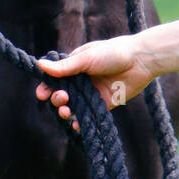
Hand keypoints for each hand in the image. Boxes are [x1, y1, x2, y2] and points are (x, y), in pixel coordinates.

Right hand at [35, 36, 157, 128]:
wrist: (139, 61)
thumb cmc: (112, 53)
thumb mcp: (85, 58)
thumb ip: (64, 67)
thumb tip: (39, 65)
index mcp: (75, 66)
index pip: (55, 78)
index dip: (46, 87)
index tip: (41, 94)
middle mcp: (81, 81)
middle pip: (61, 94)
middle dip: (56, 99)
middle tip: (62, 97)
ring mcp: (92, 94)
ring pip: (73, 107)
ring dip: (65, 111)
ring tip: (66, 111)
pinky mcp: (103, 105)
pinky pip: (89, 117)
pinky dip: (80, 123)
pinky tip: (76, 125)